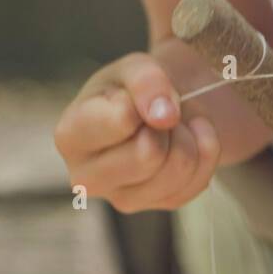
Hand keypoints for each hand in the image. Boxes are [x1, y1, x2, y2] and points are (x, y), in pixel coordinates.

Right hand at [53, 52, 220, 212]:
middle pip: (148, 154)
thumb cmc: (130, 88)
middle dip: (165, 125)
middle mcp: (86, 178)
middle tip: (156, 115)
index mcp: (69, 136)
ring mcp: (122, 199)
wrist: (155, 107)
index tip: (134, 96)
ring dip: (186, 136)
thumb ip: (145, 80)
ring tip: (171, 126)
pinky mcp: (158, 206)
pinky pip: (198, 182)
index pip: (121, 120)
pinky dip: (202, 151)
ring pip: (178, 169)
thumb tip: (164, 115)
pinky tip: (183, 140)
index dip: (141, 101)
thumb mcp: (133, 67)